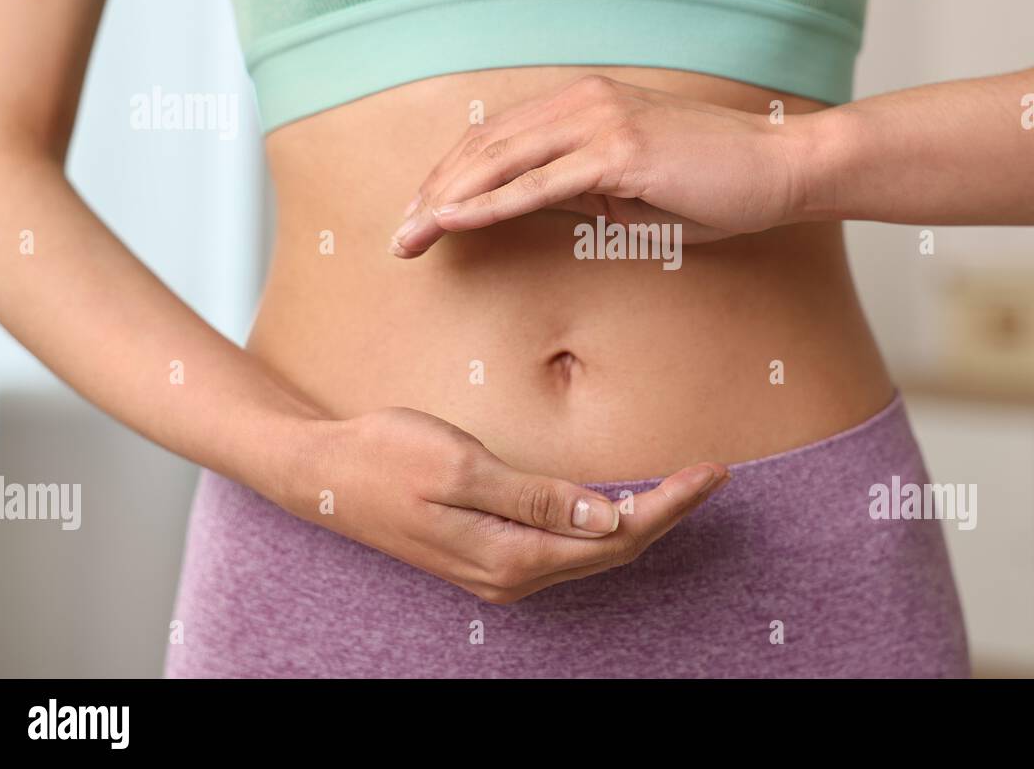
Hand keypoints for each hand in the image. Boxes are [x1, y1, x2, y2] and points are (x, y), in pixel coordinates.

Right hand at [279, 407, 730, 603]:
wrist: (320, 474)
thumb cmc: (384, 457)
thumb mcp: (461, 466)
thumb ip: (536, 498)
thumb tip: (605, 520)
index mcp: (510, 556)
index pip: (616, 539)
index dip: (671, 507)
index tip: (713, 473)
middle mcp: (511, 576)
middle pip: (612, 552)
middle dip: (668, 514)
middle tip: (713, 475)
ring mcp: (498, 571)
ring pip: (591, 554)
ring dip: (640, 523)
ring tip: (682, 487)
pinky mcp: (488, 555)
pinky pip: (563, 549)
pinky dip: (602, 526)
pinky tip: (617, 504)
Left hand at [389, 74, 825, 257]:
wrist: (779, 168)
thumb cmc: (713, 183)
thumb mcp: (631, 190)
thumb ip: (578, 191)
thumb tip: (528, 209)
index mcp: (583, 105)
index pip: (496, 140)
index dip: (450, 178)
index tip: (420, 217)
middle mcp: (583, 102)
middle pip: (484, 147)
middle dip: (433, 193)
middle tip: (398, 237)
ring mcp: (600, 122)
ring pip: (500, 163)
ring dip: (447, 202)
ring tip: (409, 237)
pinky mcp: (619, 152)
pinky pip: (539, 185)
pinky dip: (489, 205)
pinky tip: (453, 223)